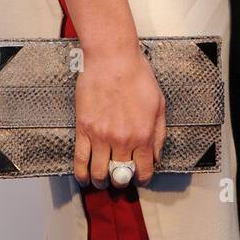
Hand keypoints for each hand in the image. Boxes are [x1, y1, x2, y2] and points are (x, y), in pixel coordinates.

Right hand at [73, 44, 166, 187]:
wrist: (112, 58)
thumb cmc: (136, 75)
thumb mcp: (159, 103)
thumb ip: (158, 133)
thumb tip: (156, 156)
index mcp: (143, 134)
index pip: (144, 170)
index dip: (142, 178)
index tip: (139, 177)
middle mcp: (122, 140)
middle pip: (120, 176)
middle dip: (121, 181)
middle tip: (119, 177)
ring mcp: (101, 136)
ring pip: (99, 173)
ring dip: (101, 181)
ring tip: (101, 180)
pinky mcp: (84, 129)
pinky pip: (80, 160)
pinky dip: (81, 174)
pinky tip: (84, 178)